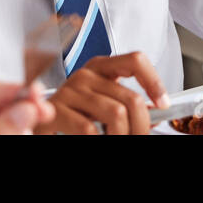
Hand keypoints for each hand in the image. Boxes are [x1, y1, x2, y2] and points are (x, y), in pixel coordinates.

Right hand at [35, 52, 169, 134]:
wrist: (39, 124)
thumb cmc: (74, 115)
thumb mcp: (103, 104)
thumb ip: (126, 104)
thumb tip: (154, 114)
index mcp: (101, 68)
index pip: (135, 60)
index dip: (153, 81)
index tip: (163, 103)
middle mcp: (86, 75)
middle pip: (130, 98)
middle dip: (142, 126)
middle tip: (139, 138)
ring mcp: (69, 91)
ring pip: (116, 114)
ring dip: (124, 136)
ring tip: (119, 141)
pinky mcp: (55, 110)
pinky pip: (89, 129)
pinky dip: (101, 140)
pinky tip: (99, 140)